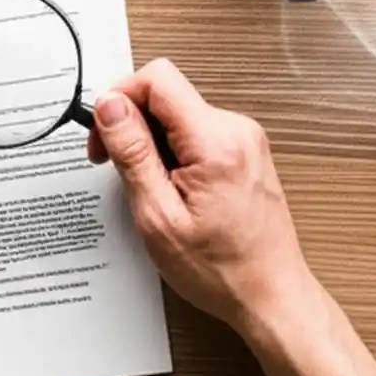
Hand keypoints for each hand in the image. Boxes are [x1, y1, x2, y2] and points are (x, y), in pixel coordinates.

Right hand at [87, 59, 314, 332]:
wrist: (271, 296)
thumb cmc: (222, 270)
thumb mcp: (158, 216)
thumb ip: (132, 153)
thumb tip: (109, 106)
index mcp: (216, 141)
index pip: (157, 79)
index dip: (120, 98)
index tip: (104, 134)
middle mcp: (236, 130)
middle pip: (166, 95)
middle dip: (132, 125)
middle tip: (117, 168)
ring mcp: (244, 139)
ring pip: (178, 115)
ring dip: (152, 143)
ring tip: (151, 190)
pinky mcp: (244, 150)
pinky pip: (195, 133)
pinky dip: (173, 153)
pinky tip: (171, 191)